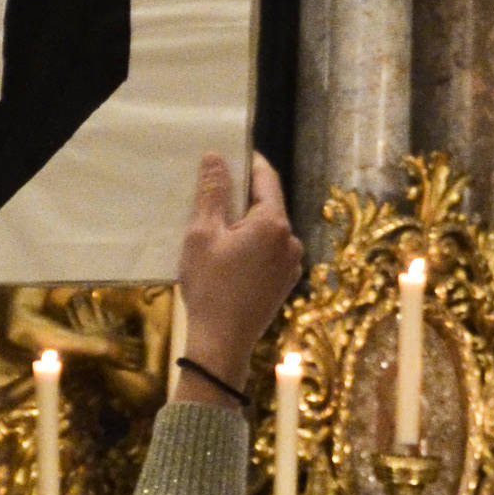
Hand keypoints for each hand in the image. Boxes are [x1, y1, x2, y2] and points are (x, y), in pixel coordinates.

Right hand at [172, 152, 302, 398]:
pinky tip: (229, 254)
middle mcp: (291, 240)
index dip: (248, 161)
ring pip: (268, 229)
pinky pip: (270, 251)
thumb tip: (216, 157)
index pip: (266, 178)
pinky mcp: (286, 281)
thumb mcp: (202, 234)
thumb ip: (212, 193)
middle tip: (215, 191)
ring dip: (247, 223)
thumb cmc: (209, 288)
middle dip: (243, 196)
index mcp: (274, 224)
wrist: (222, 343)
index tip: (231, 151)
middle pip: (268, 204)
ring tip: (217, 228)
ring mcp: (292, 263)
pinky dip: (252, 245)